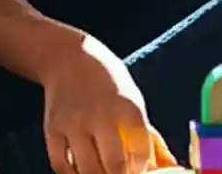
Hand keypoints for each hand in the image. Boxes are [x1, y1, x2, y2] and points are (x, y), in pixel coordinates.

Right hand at [41, 35, 172, 173]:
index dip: (143, 168)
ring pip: (87, 170)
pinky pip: (61, 165)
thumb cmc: (108, 80)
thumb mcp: (133, 99)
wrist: (68, 58)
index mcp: (127, 106)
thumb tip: (168, 164)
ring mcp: (74, 124)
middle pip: (114, 165)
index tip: (142, 171)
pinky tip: (82, 173)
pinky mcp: (53, 130)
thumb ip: (147, 134)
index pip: (141, 149)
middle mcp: (100, 115)